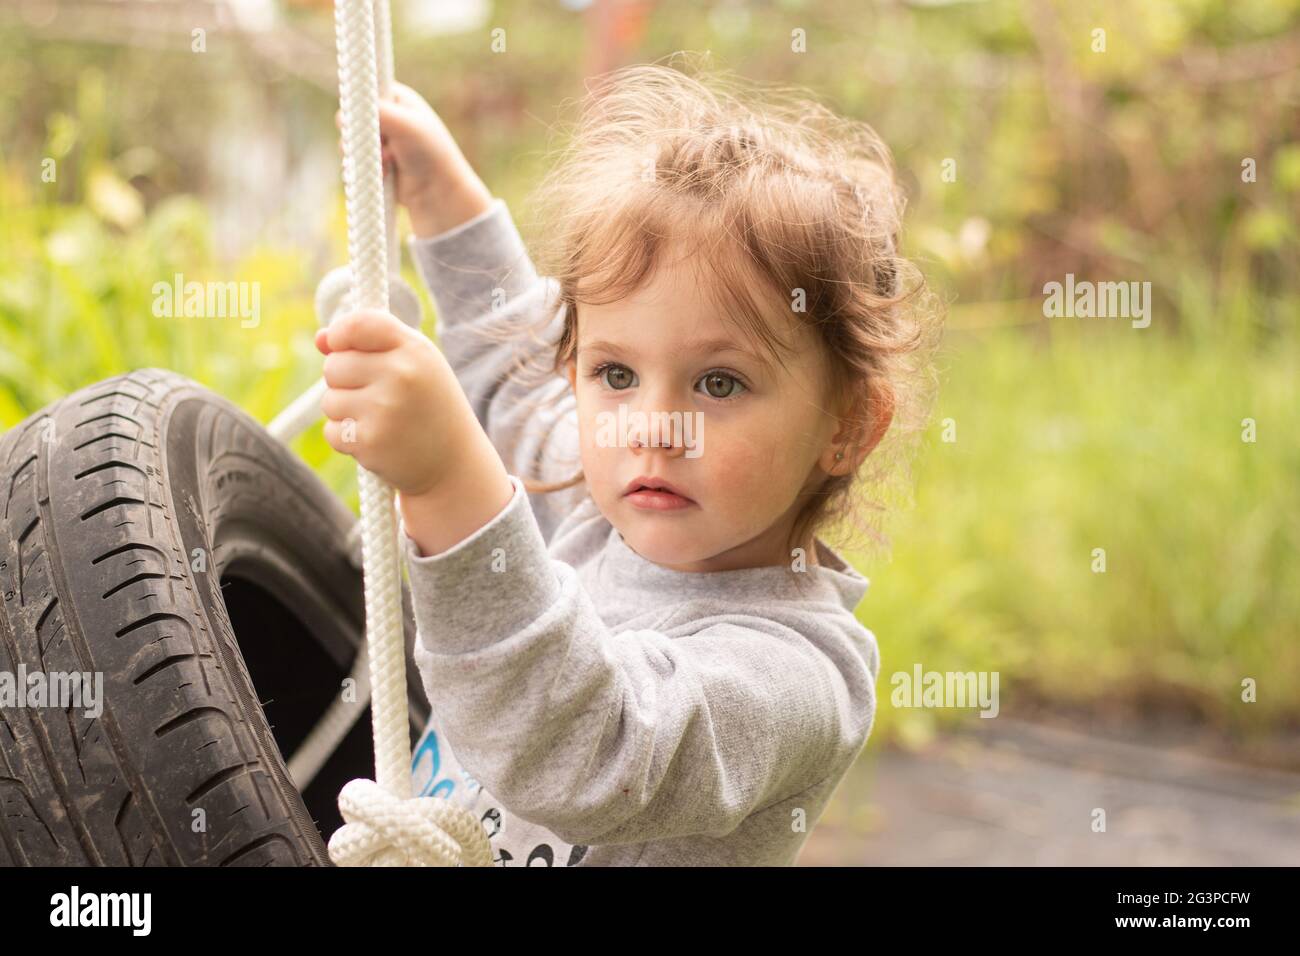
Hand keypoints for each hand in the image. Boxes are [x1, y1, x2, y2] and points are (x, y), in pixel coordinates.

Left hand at [315, 309, 471, 496]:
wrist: (454, 464)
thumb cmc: (430, 407)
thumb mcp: (415, 366)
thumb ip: (370, 344)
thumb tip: (321, 339)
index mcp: (415, 350)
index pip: (359, 324)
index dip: (340, 334)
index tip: (339, 346)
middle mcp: (401, 375)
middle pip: (334, 365)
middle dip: (344, 381)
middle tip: (374, 395)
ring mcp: (385, 410)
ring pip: (329, 400)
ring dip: (345, 412)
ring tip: (380, 420)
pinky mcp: (371, 443)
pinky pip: (333, 432)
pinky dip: (347, 439)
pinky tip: (377, 440)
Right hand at [336, 82, 491, 236]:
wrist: (440, 194)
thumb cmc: (430, 154)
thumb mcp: (406, 126)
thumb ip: (378, 112)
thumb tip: (346, 111)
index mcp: (396, 100)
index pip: (364, 92)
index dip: (361, 106)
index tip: (365, 120)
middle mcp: (387, 118)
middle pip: (352, 118)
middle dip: (362, 135)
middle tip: (383, 145)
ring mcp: (380, 141)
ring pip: (350, 142)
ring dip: (365, 155)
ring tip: (389, 164)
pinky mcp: (374, 163)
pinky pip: (353, 162)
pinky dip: (363, 169)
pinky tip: (382, 175)